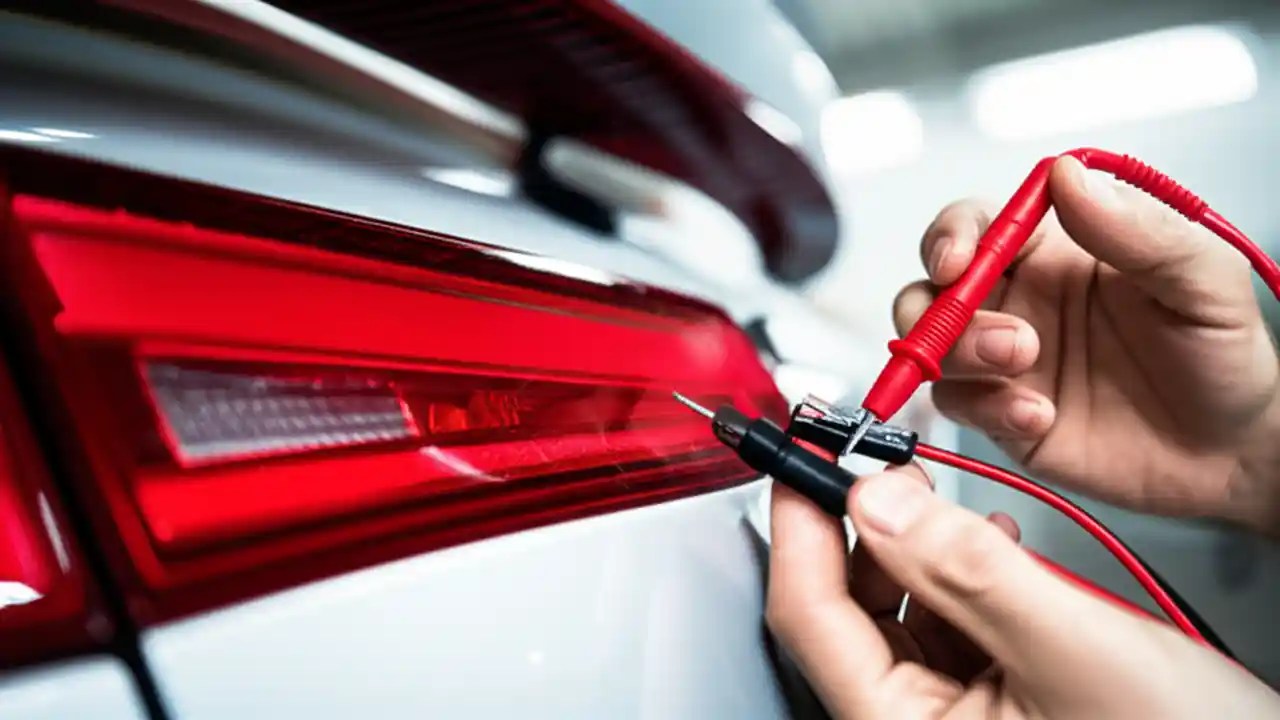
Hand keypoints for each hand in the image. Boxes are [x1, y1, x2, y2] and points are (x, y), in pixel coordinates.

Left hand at [766, 466, 1279, 717]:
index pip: (807, 613)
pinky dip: (960, 572)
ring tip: (935, 497)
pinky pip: (950, 622)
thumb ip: (965, 570)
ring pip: (898, 609)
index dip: (797, 522)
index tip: (799, 454)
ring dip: (914, 544)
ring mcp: (956, 713)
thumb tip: (877, 498)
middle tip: (869, 458)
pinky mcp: (998, 696)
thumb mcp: (1068, 645)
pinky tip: (992, 540)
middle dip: (860, 525)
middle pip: (845, 607)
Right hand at [895, 156, 1279, 529]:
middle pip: (931, 289)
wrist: (1233, 452)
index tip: (956, 261)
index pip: (976, 224)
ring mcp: (1003, 362)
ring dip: (963, 357)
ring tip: (1026, 370)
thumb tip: (1066, 176)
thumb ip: (1136, 228)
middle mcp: (1018, 300)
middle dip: (940, 310)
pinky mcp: (1001, 416)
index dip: (950, 236)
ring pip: (930, 348)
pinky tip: (1042, 417)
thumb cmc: (1222, 356)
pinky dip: (988, 410)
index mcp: (1055, 250)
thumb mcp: (1202, 278)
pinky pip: (959, 406)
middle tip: (1011, 338)